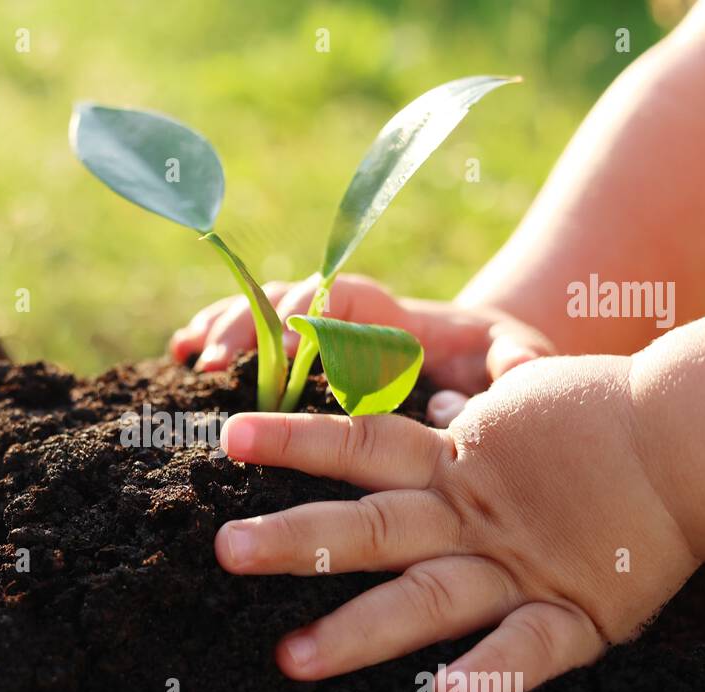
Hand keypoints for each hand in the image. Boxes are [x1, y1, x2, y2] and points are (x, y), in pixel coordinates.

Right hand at [169, 273, 554, 424]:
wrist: (489, 359)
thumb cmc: (507, 363)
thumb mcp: (525, 358)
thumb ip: (521, 361)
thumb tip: (504, 377)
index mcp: (401, 317)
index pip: (349, 301)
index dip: (312, 317)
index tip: (281, 348)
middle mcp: (354, 319)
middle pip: (291, 305)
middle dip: (248, 328)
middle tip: (209, 366)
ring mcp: (327, 336)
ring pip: (263, 318)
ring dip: (222, 330)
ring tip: (183, 357)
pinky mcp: (311, 360)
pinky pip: (255, 343)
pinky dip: (218, 340)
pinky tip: (179, 355)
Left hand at [213, 354, 699, 691]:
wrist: (687, 441)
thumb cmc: (590, 423)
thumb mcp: (505, 412)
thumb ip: (446, 419)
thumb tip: (399, 395)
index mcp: (454, 465)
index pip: (361, 443)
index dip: (298, 438)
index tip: (229, 438)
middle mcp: (470, 516)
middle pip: (372, 526)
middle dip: (300, 539)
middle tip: (224, 551)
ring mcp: (519, 565)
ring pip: (429, 598)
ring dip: (361, 629)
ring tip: (293, 661)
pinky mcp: (577, 611)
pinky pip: (533, 649)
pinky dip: (495, 672)